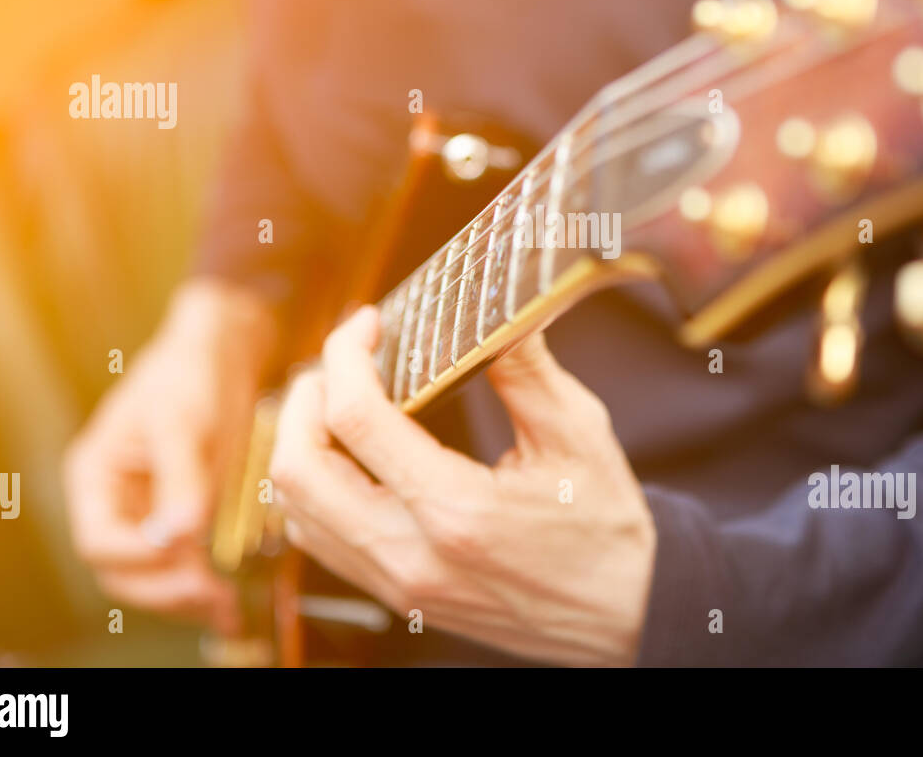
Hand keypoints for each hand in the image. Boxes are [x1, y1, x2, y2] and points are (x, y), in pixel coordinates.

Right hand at [62, 279, 277, 629]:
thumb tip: (179, 536)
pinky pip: (181, 563)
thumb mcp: (184, 422)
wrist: (223, 350)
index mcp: (95, 476)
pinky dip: (201, 584)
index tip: (185, 558)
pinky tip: (230, 601)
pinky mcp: (179, 516)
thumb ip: (181, 479)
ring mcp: (146, 511)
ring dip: (185, 598)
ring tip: (228, 612)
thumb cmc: (192, 373)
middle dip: (165, 590)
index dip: (139, 559)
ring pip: (152, 576)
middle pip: (122, 571)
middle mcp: (114, 500)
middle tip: (214, 599)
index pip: (100, 541)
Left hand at [271, 306, 656, 665]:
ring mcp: (399, 583)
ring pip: (297, 511)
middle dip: (305, 397)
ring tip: (334, 401)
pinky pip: (321, 542)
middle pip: (299, 469)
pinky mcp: (399, 597)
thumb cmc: (605, 529)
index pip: (356, 420)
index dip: (346, 356)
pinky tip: (347, 458)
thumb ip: (525, 368)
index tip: (367, 324)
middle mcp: (413, 553)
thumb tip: (492, 308)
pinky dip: (314, 491)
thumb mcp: (578, 436)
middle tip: (339, 361)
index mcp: (458, 509)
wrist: (625, 614)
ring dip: (300, 444)